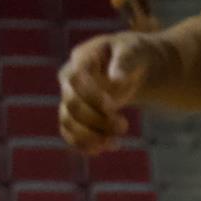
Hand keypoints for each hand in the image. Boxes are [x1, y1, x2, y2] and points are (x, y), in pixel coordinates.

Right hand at [58, 31, 162, 153]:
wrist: (130, 65)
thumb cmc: (131, 54)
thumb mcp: (133, 51)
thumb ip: (124, 62)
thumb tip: (116, 80)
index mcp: (81, 60)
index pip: (75, 78)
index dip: (90, 95)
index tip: (113, 105)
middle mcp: (69, 80)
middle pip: (71, 103)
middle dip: (96, 119)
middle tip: (124, 126)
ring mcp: (70, 97)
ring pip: (67, 121)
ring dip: (90, 136)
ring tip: (116, 143)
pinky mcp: (75, 114)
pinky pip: (68, 132)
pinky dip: (82, 144)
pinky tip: (102, 149)